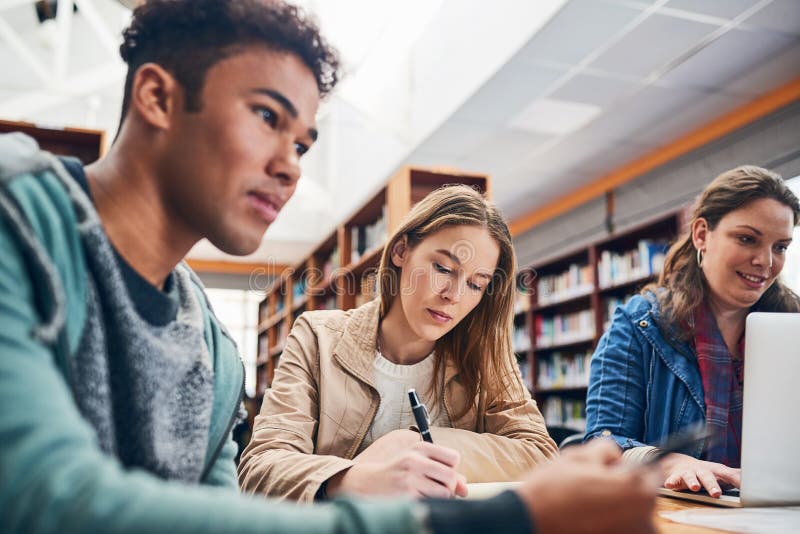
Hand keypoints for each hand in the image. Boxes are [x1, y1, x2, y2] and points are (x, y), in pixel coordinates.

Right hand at [327, 430, 467, 498]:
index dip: (452, 470)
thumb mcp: (418, 464)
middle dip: (449, 488)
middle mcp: (415, 460)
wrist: (365, 484)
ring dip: (440, 499)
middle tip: (437, 490)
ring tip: (426, 496)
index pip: (454, 458)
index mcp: (420, 448)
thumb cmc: (397, 473)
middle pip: (451, 477)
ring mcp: (410, 478)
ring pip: (444, 494)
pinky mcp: (406, 496)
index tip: (440, 475)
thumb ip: (443, 472)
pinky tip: (418, 501)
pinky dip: (430, 506)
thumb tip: (465, 489)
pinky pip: (432, 504)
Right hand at [515, 440, 657, 533]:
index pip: (651, 473)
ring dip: (615, 512)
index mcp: (638, 490)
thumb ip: (605, 450)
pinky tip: (587, 522)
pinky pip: (621, 530)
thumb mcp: (579, 456)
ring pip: (630, 517)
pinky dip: (609, 526)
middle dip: (622, 491)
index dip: (630, 469)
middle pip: (641, 497)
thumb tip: (615, 457)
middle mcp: (645, 519)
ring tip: (585, 508)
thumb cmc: (553, 489)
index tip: (613, 474)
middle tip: (590, 490)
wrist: (530, 521)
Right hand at [660, 453, 740, 496]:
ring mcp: (688, 472)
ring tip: (694, 487)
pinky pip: (672, 479)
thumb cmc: (704, 471)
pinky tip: (670, 485)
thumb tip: (752, 477)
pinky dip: (671, 481)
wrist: (679, 463)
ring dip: (692, 481)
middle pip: (708, 476)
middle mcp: (701, 470)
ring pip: (690, 476)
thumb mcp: (719, 472)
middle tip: (716, 493)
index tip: (745, 487)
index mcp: (715, 470)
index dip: (736, 480)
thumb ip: (734, 475)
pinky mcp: (675, 476)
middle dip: (712, 484)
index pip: (727, 474)